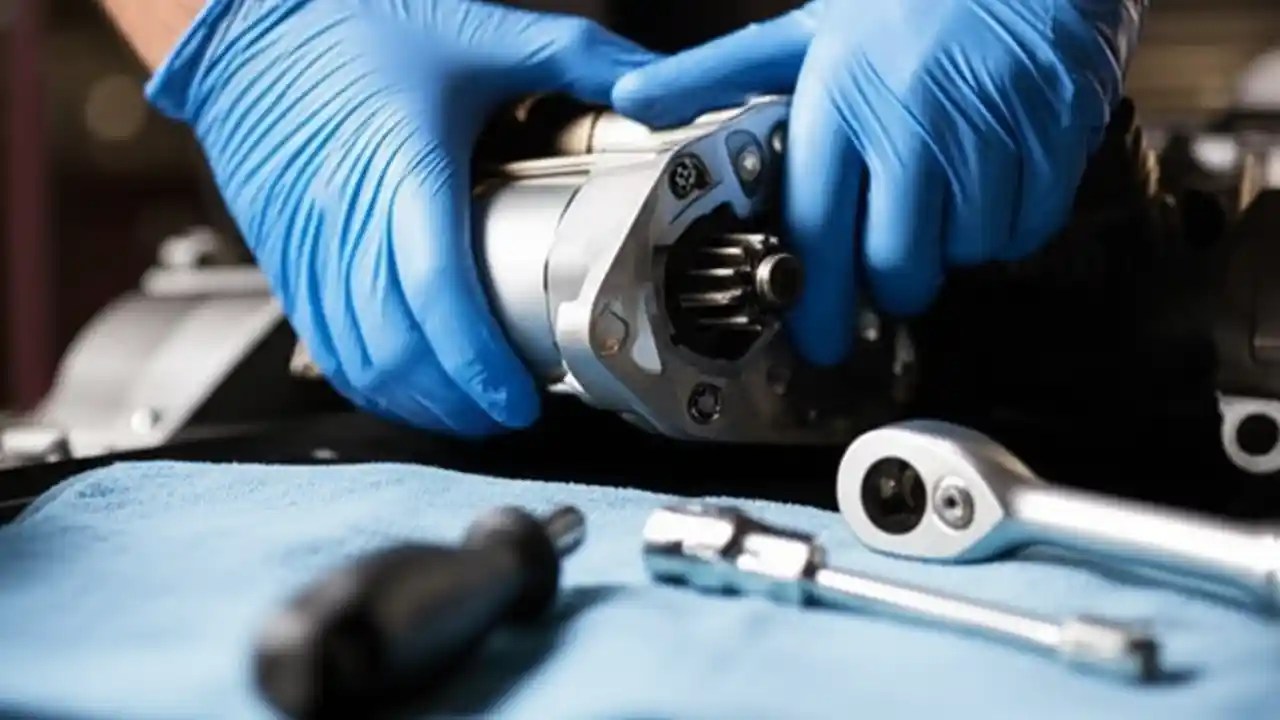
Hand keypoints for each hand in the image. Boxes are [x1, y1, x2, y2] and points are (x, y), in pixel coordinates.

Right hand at [144, 0, 657, 436]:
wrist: (248, 29)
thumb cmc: (351, 30)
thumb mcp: (479, 32)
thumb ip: (577, 58)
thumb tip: (653, 86)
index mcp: (406, 172)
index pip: (439, 295)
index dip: (479, 363)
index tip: (519, 399)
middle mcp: (351, 223)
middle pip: (402, 350)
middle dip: (462, 402)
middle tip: (510, 411)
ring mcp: (312, 252)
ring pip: (362, 361)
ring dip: (419, 402)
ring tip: (470, 412)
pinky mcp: (289, 265)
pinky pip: (326, 348)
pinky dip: (372, 384)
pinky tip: (409, 389)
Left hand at [612, 0, 1143, 364]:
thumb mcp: (803, 29)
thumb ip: (715, 73)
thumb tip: (635, 97)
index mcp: (840, 104)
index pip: (818, 235)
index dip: (816, 305)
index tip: (816, 337)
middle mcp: (910, 127)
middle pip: (900, 266)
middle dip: (892, 280)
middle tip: (889, 257)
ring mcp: (986, 136)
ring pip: (966, 253)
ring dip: (953, 245)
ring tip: (943, 193)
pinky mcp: (1050, 140)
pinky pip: (1025, 229)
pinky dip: (1007, 224)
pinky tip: (991, 180)